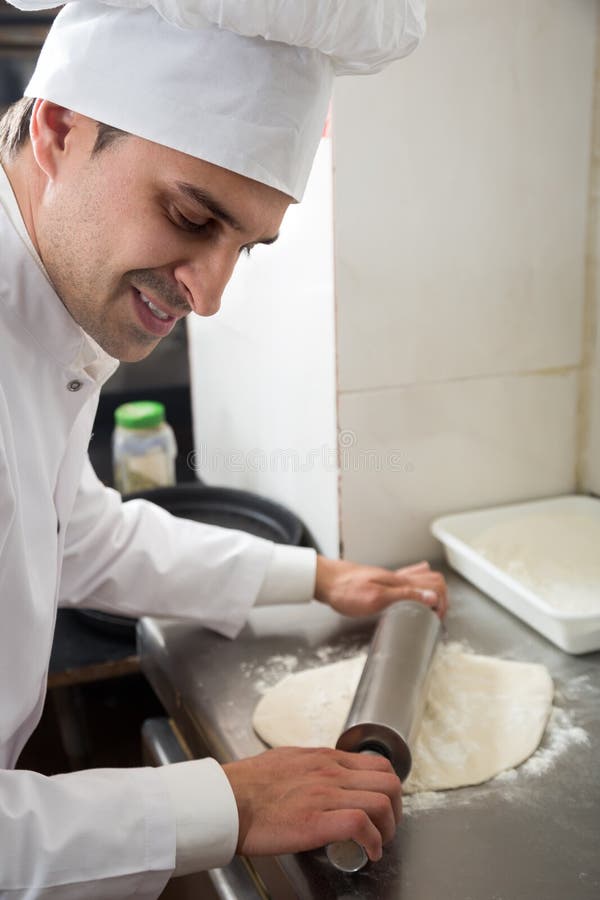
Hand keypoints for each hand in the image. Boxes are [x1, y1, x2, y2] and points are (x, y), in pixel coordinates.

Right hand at [223, 747, 400, 861]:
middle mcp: (330, 771)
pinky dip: (373, 842)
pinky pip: (362, 825)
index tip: (384, 805)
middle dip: (396, 808)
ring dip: (389, 828)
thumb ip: (310, 765)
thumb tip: (321, 774)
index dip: (388, 788)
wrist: (225, 800)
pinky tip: (368, 852)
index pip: (377, 763)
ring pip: (382, 802)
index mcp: (323, 757)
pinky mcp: (316, 820)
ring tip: (379, 842)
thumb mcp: (286, 759)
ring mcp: (324, 794)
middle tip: (387, 826)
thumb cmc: (247, 784)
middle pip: (389, 781)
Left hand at [314, 558, 447, 618]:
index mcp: (401, 581)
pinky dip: (417, 586)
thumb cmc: (346, 590)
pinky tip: (414, 592)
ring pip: (422, 579)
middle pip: (433, 579)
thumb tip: (434, 597)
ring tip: (431, 608)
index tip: (437, 618)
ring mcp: (391, 578)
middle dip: (442, 597)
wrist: (324, 580)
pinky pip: (407, 579)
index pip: (436, 584)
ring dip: (431, 591)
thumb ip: (406, 596)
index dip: (443, 602)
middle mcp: (399, 577)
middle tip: (436, 616)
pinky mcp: (381, 581)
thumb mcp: (376, 598)